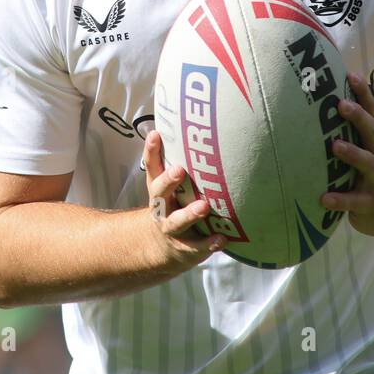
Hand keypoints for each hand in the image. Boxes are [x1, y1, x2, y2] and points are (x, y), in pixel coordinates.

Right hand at [141, 130, 226, 273]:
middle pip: (159, 193)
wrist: (163, 247)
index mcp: (158, 189)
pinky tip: (222, 238)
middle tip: (179, 170)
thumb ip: (178, 164)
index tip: (156, 134)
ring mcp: (171, 228)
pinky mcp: (186, 247)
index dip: (151, 151)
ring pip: (177, 221)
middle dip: (168, 181)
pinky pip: (197, 246)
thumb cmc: (173, 206)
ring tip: (204, 206)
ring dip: (190, 213)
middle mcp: (161, 208)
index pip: (152, 167)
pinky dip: (209, 243)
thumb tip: (193, 126)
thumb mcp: (170, 186)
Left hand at [319, 73, 373, 239]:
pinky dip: (340, 200)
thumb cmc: (373, 172)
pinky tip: (323, 198)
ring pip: (367, 164)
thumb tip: (324, 98)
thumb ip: (351, 130)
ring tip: (334, 146)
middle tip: (340, 104)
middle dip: (358, 117)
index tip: (350, 74)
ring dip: (352, 154)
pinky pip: (354, 202)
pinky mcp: (370, 204)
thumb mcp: (367, 149)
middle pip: (372, 133)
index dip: (363, 93)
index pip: (372, 112)